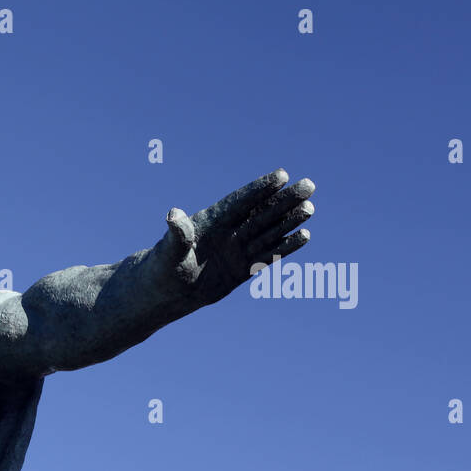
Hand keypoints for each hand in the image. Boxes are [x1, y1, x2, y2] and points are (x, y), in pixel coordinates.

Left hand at [147, 169, 314, 307]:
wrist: (164, 295)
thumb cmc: (161, 268)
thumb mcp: (168, 251)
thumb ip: (177, 234)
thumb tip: (173, 215)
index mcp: (211, 222)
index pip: (240, 202)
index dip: (260, 189)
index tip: (282, 175)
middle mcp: (228, 232)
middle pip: (260, 213)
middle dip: (283, 200)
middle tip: (308, 185)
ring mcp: (237, 250)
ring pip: (268, 232)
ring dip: (289, 221)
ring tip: (310, 208)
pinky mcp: (243, 269)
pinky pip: (268, 256)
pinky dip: (285, 247)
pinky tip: (304, 235)